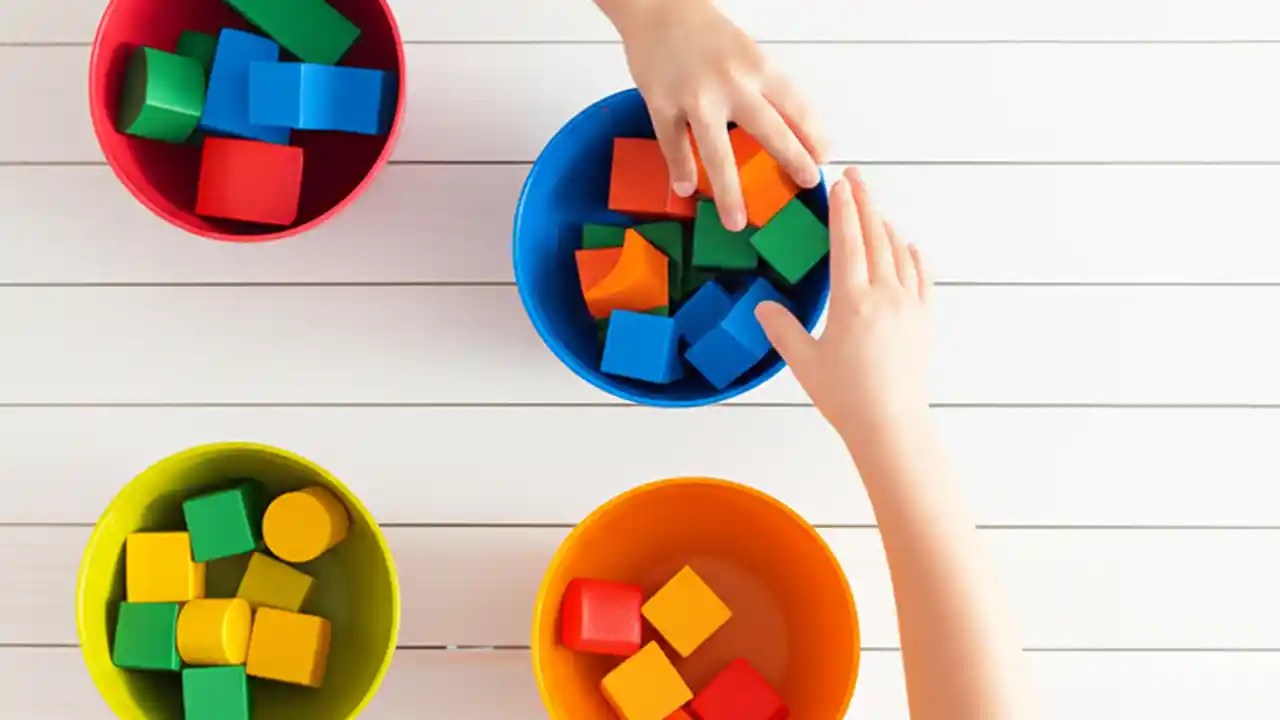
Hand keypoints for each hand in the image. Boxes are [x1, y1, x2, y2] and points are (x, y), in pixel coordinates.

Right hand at [605, 0, 824, 230]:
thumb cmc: (705, 33)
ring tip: (736, 221)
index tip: (823, 157)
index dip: (813, 134)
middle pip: (768, 131)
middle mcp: (731, 83)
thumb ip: (764, 90)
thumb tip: (790, 131)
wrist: (658, 7)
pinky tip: (688, 190)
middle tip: (806, 183)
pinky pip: (674, 144)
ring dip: (728, 191)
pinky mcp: (662, 103)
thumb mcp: (746, 54)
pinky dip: (681, 168)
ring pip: (716, 151)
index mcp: (757, 67)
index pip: (796, 106)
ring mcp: (695, 96)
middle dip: (792, 160)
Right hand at [756, 167, 933, 447]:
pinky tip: (908, 248)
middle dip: (865, 201)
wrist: (891, 425)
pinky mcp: (924, 320)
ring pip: (899, 252)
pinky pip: (922, 277)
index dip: (842, 209)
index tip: (838, 184)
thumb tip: (763, 307)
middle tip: (856, 177)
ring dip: (886, 225)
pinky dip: (913, 256)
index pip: (847, 240)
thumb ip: (782, 329)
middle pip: (876, 235)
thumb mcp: (803, 362)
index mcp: (852, 300)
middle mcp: (885, 295)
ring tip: (874, 210)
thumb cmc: (845, 397)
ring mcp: (909, 306)